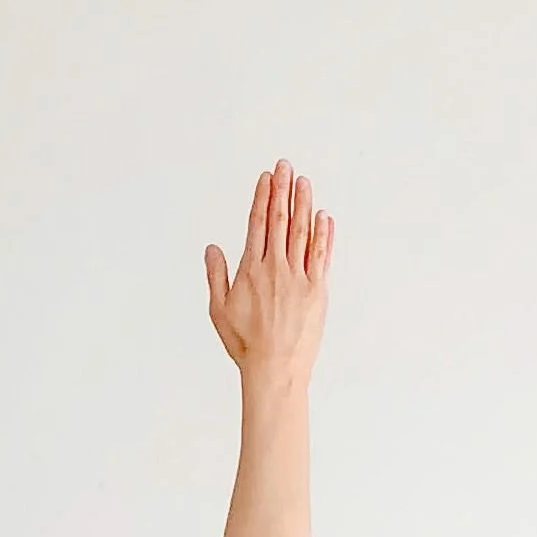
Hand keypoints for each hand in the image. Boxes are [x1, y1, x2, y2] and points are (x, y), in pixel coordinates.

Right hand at [205, 160, 331, 379]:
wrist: (275, 370)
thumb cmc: (246, 345)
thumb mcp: (219, 311)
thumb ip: (216, 276)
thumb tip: (212, 249)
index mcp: (251, 270)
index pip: (258, 224)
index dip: (263, 197)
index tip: (267, 178)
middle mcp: (276, 269)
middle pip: (280, 220)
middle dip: (283, 190)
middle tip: (286, 166)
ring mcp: (299, 278)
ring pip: (302, 232)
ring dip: (303, 204)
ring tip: (304, 182)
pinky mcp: (318, 291)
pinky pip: (321, 256)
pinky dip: (323, 234)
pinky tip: (324, 217)